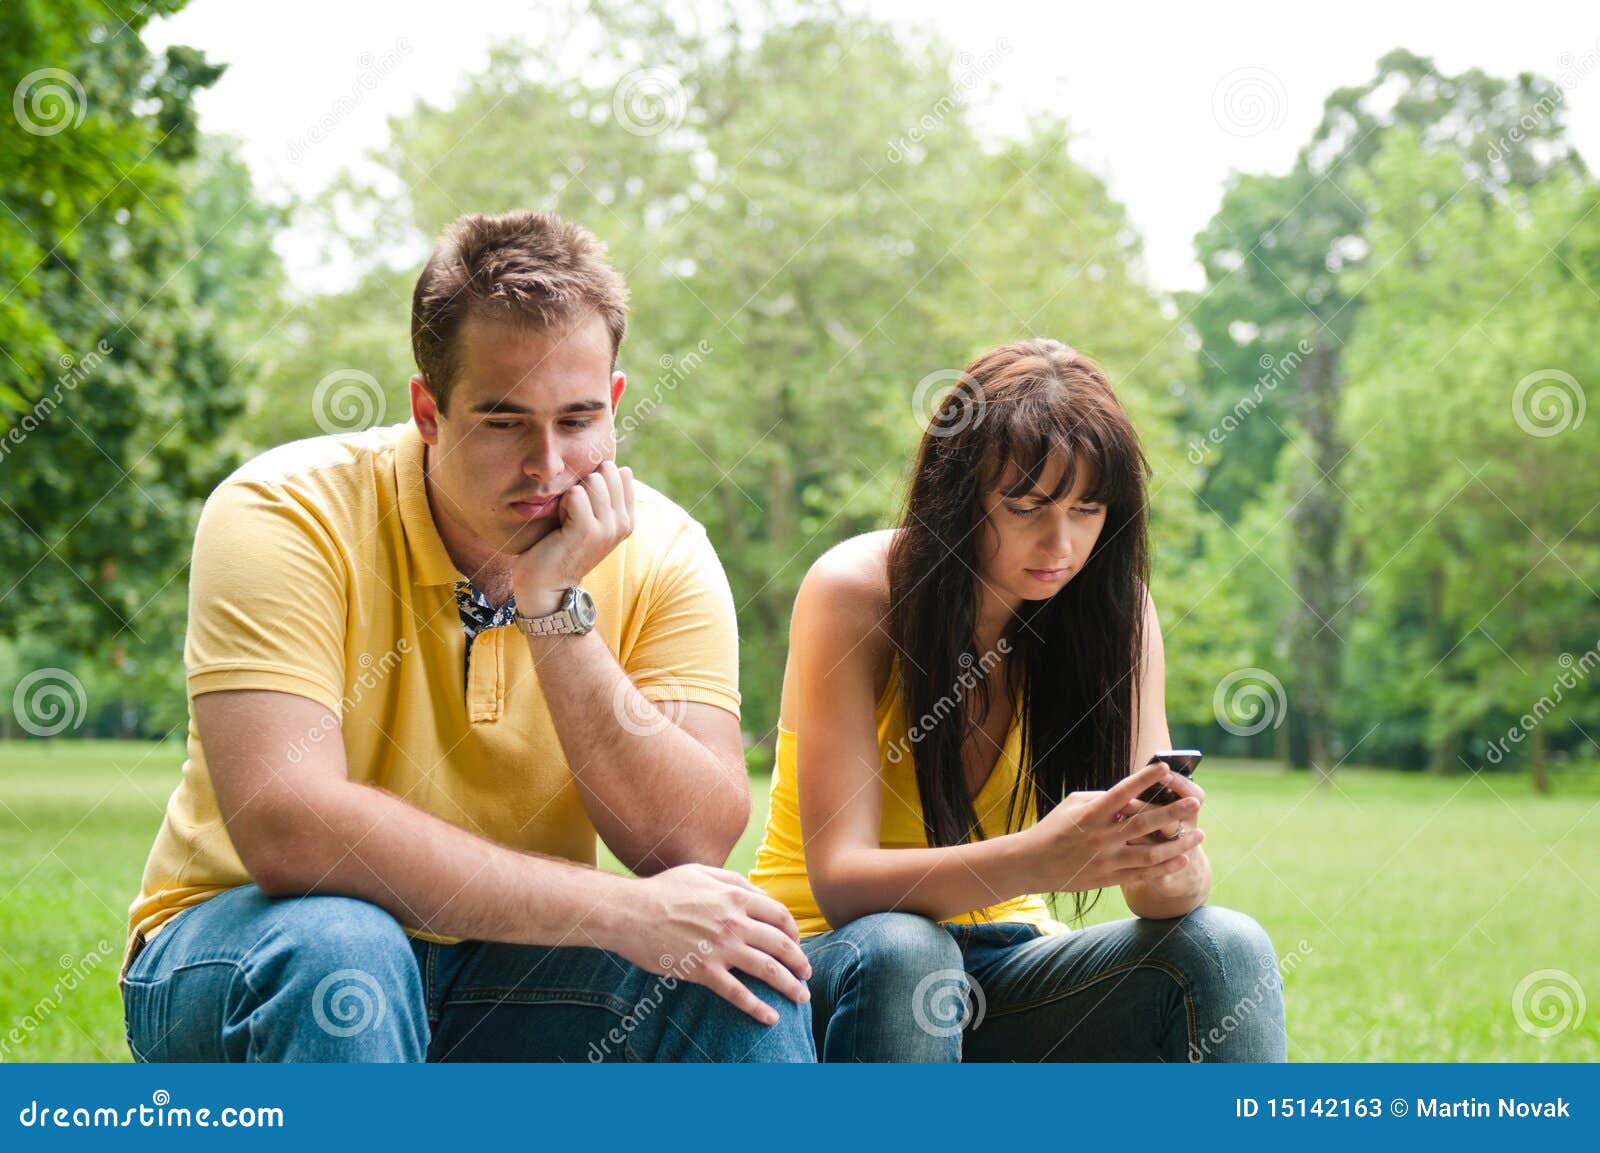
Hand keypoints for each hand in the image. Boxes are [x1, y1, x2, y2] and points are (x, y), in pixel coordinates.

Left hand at [512, 460, 633, 616]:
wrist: (546, 585)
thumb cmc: (561, 547)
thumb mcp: (591, 519)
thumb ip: (605, 496)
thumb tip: (617, 466)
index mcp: (627, 519)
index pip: (622, 474)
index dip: (596, 481)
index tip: (584, 507)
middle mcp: (623, 523)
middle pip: (607, 472)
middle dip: (584, 484)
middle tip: (572, 512)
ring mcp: (608, 527)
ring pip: (593, 480)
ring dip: (572, 494)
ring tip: (566, 519)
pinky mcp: (587, 530)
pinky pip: (576, 493)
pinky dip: (562, 503)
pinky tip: (560, 523)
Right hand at [610, 863, 811, 1025]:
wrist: (629, 913)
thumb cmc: (662, 890)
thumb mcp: (701, 873)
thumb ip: (733, 880)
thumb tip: (758, 892)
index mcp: (736, 896)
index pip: (779, 915)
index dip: (793, 931)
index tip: (796, 943)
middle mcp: (734, 922)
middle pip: (781, 944)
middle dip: (800, 961)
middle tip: (807, 974)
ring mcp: (720, 948)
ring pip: (768, 970)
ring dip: (790, 986)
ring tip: (801, 997)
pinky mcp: (703, 972)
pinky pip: (738, 994)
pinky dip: (758, 1008)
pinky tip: (772, 1018)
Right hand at [1020, 760, 1204, 893]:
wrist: (1033, 864)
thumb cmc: (1054, 828)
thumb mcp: (1073, 805)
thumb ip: (1102, 799)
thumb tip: (1132, 795)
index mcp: (1091, 814)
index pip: (1122, 792)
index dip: (1144, 779)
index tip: (1165, 768)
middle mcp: (1101, 837)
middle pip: (1144, 823)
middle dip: (1173, 813)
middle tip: (1196, 803)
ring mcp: (1107, 860)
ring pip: (1150, 853)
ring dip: (1178, 844)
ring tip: (1199, 834)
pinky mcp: (1109, 878)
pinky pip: (1143, 874)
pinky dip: (1165, 867)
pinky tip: (1183, 858)